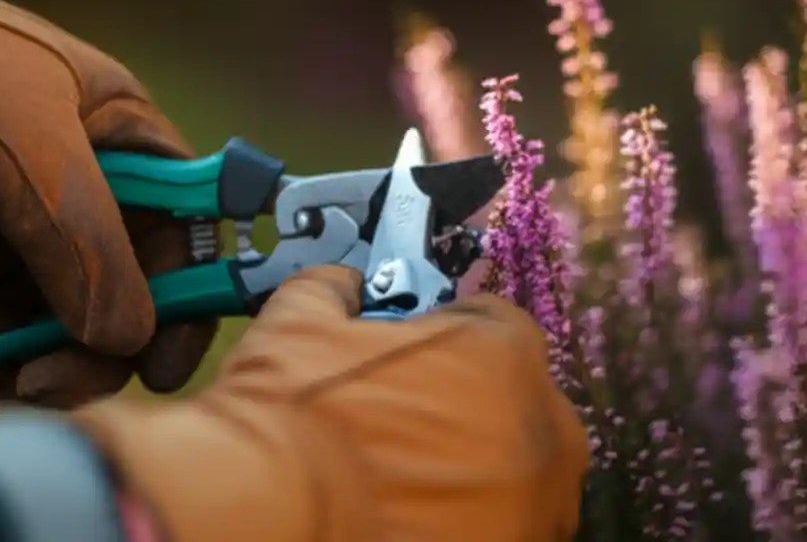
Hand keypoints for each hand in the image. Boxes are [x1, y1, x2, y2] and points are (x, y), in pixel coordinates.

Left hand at [0, 0, 218, 411]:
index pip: (189, 231)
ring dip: (31, 363)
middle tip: (40, 385)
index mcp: (128, 140)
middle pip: (131, 293)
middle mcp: (93, 189)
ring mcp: (35, 227)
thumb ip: (86, 242)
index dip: (190, 300)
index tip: (163, 366)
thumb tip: (127, 340)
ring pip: (68, 322)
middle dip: (94, 350)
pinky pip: (8, 327)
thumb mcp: (29, 145)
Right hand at [74, 266, 588, 540]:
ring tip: (409, 474)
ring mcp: (532, 503)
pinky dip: (471, 516)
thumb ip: (338, 290)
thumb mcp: (302, 321)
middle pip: (518, 402)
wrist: (268, 517)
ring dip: (479, 465)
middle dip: (473, 404)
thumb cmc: (291, 417)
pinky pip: (505, 524)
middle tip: (409, 422)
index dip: (447, 338)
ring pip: (519, 471)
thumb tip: (342, 287)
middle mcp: (538, 429)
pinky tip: (414, 511)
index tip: (414, 360)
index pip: (495, 327)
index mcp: (502, 353)